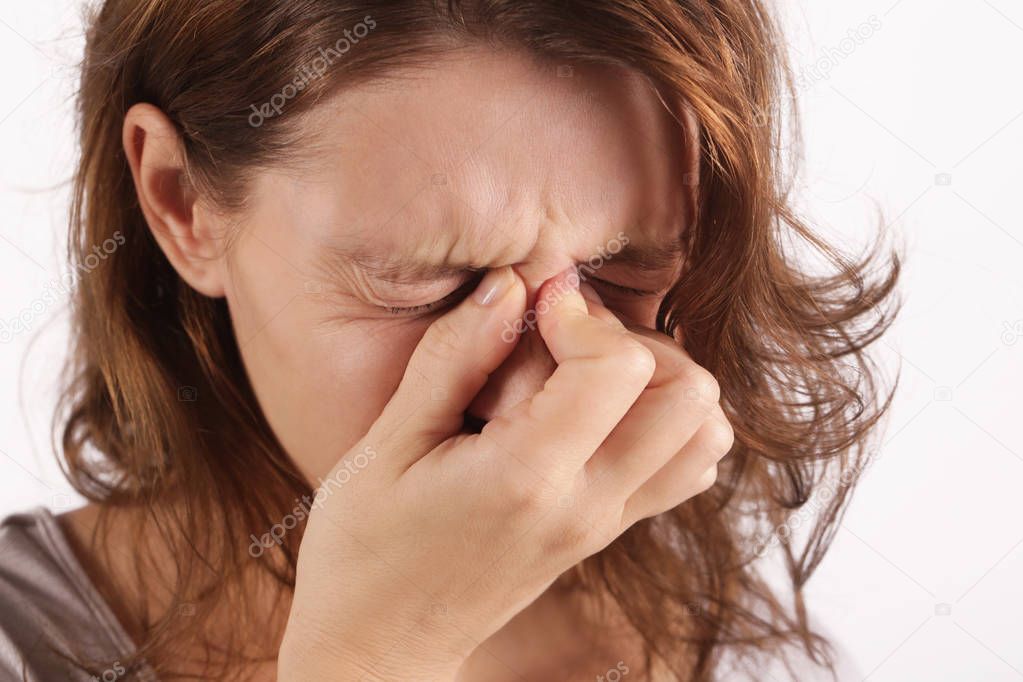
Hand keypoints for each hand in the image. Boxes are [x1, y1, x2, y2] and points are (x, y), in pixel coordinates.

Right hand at [277, 266, 731, 680]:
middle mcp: (587, 504)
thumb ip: (454, 358)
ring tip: (581, 374)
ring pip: (704, 432)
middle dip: (633, 341)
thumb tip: (512, 285)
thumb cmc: (365, 548)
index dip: (581, 315)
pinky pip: (684, 467)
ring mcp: (607, 524)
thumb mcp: (387, 445)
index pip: (620, 368)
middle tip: (561, 342)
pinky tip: (595, 413)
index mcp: (528, 477)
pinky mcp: (607, 531)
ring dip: (658, 382)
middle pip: (690, 393)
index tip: (531, 310)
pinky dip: (663, 423)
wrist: (379, 644)